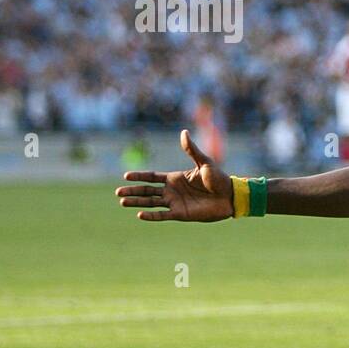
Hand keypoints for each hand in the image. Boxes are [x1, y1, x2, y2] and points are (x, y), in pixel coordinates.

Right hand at [115, 130, 233, 221]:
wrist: (230, 196)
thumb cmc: (218, 179)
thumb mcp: (204, 162)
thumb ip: (191, 150)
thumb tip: (183, 132)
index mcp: (175, 178)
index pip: (152, 177)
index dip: (139, 177)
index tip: (126, 176)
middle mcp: (172, 191)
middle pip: (147, 191)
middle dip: (133, 191)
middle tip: (118, 192)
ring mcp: (175, 203)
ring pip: (151, 203)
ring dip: (137, 202)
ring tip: (122, 202)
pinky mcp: (180, 214)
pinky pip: (162, 215)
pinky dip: (151, 216)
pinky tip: (140, 215)